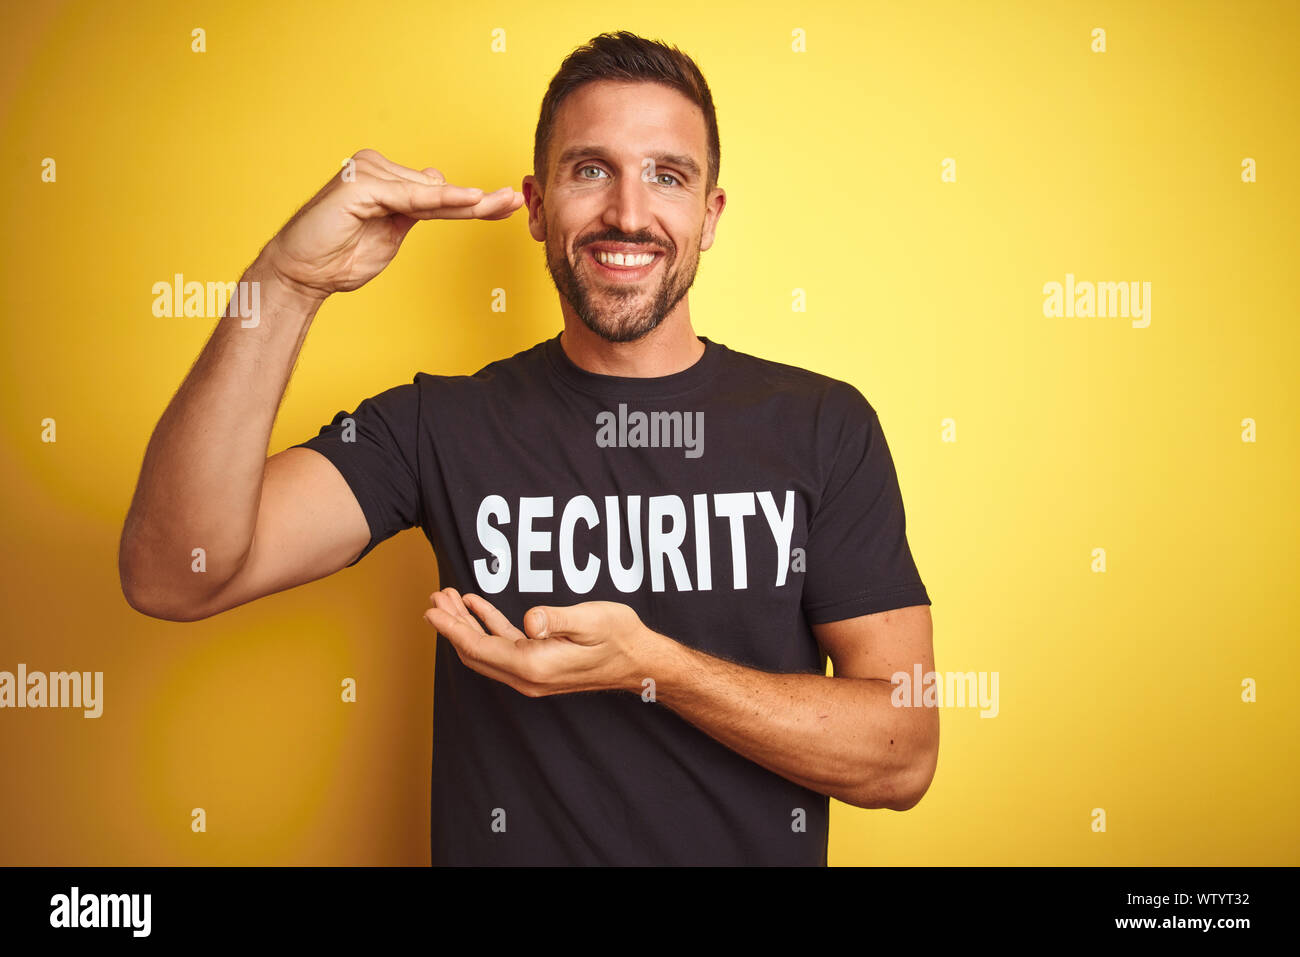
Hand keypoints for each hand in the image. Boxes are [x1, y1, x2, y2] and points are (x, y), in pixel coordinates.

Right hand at [258, 148, 523, 300]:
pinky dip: (436, 198)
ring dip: (460, 203)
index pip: (439, 193)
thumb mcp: (391, 236)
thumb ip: (415, 215)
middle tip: (516, 200)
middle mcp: (378, 171)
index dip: (475, 201)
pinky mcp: (360, 184)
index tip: (509, 204)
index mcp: (388, 184)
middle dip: (478, 201)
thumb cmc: (340, 259)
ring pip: (428, 191)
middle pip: (439, 190)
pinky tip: (466, 199)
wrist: (302, 274)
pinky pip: (407, 194)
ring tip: (493, 205)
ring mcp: (368, 173)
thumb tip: (439, 187)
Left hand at [423, 587, 661, 696]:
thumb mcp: (591, 621)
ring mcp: (532, 674)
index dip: (451, 628)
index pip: (478, 648)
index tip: (431, 610)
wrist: (639, 660)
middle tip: (435, 598)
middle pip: (475, 652)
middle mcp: (527, 676)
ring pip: (485, 651)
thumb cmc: (618, 637)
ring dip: (465, 626)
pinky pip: (502, 648)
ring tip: (449, 600)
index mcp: (533, 665)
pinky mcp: (538, 666)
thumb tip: (530, 620)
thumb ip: (557, 619)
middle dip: (451, 625)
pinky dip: (486, 627)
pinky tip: (478, 607)